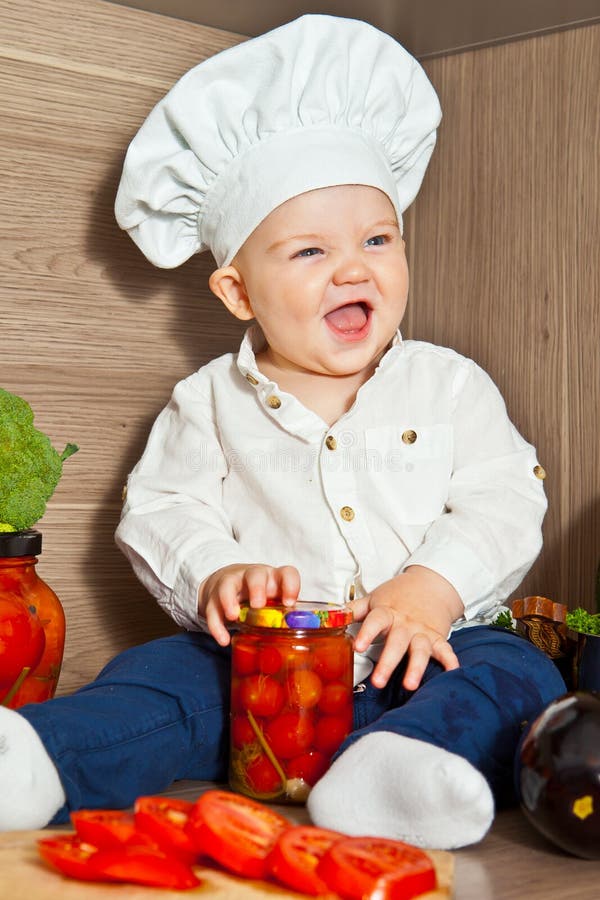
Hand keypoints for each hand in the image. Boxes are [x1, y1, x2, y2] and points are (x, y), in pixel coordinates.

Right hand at [198, 563, 300, 645]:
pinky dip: (216, 625)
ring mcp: (232, 584)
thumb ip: (285, 614)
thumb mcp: (274, 600)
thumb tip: (302, 634)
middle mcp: (252, 577)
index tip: (290, 603)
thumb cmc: (260, 595)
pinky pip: (213, 609)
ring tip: (233, 617)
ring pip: (228, 585)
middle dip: (257, 588)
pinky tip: (223, 639)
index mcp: (273, 578)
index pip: (286, 573)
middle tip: (258, 605)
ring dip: (229, 600)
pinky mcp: (214, 597)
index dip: (290, 585)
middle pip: (255, 574)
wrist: (226, 584)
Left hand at [349, 566, 462, 690]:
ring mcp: (422, 630)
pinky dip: (450, 660)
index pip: (375, 621)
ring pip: (420, 649)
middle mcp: (405, 623)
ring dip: (416, 667)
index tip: (358, 647)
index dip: (367, 633)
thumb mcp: (374, 598)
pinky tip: (452, 672)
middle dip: (388, 662)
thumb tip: (330, 617)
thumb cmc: (398, 594)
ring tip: (409, 685)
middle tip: (378, 682)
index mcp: (387, 612)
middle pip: (397, 642)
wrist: (431, 583)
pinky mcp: (438, 636)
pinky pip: (445, 648)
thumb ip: (353, 610)